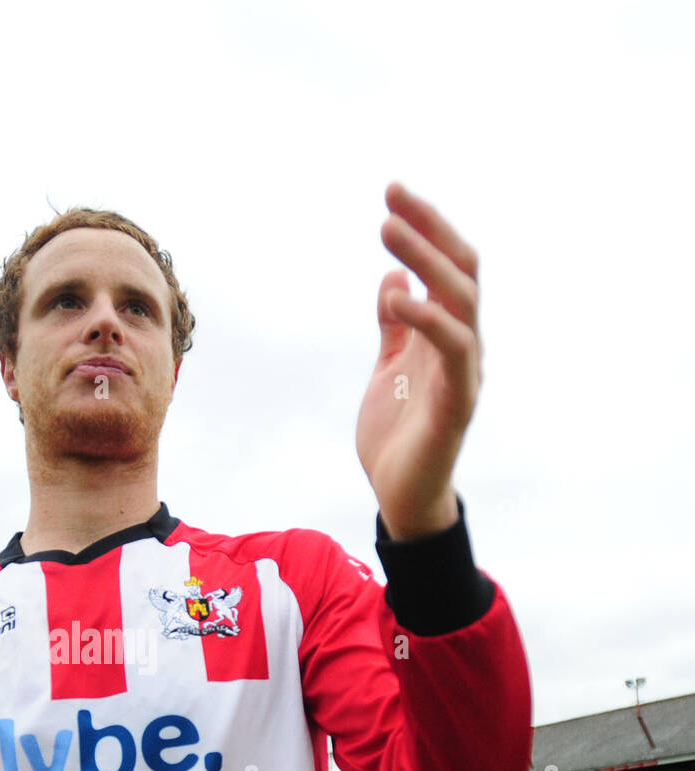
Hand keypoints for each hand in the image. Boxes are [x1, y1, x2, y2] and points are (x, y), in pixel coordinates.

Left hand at [355, 184, 481, 540]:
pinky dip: (426, 318)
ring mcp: (464, 370)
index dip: (424, 228)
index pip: (446, 266)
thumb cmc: (397, 433)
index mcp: (445, 333)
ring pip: (460, 299)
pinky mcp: (457, 401)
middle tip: (391, 194)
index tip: (392, 194)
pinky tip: (394, 297)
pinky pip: (452, 349)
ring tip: (388, 231)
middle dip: (428, 228)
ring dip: (425, 260)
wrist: (400, 494)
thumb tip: (394, 277)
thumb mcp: (388, 368)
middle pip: (459, 269)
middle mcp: (463, 344)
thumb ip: (394, 326)